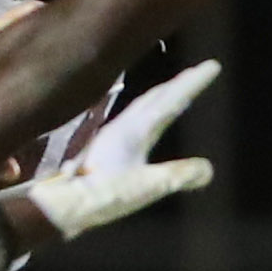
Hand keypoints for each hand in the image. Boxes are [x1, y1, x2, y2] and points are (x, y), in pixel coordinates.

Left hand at [23, 60, 219, 239]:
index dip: (192, 84)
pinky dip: (150, 109)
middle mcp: (123, 128)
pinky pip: (135, 117)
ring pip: (143, 105)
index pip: (170, 101)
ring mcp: (111, 136)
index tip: (212, 65)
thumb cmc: (101, 195)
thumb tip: (209, 169)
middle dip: (181, 83)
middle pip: (156, 97)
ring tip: (179, 89)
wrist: (59, 204)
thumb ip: (177, 176)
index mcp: (135, 132)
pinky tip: (146, 119)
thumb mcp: (145, 188)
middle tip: (202, 70)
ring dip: (164, 94)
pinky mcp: (104, 147)